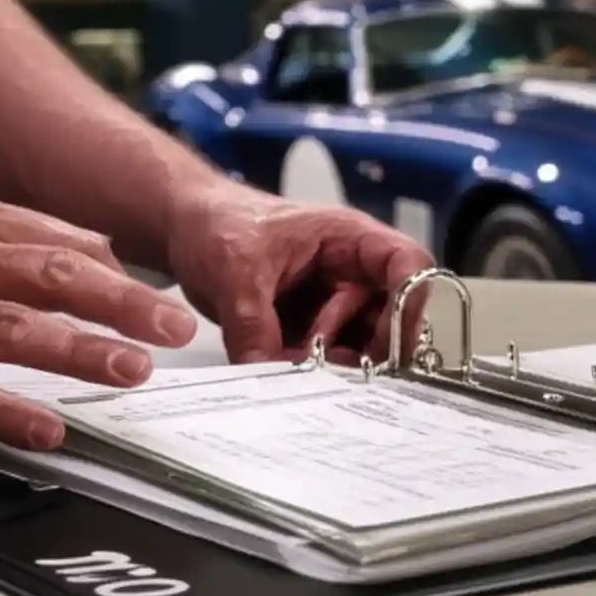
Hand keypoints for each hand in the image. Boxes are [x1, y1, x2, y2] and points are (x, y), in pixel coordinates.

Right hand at [0, 195, 197, 449]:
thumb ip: (30, 247)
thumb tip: (109, 259)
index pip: (67, 246)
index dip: (126, 277)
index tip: (173, 303)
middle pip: (55, 276)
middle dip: (123, 303)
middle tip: (175, 329)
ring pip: (16, 326)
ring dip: (80, 349)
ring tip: (132, 369)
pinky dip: (5, 411)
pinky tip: (46, 430)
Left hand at [165, 187, 435, 366]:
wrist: (186, 228)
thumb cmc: (219, 221)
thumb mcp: (235, 266)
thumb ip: (252, 321)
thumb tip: (264, 370)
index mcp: (348, 238)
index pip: (407, 264)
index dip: (410, 300)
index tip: (393, 339)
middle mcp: (351, 272)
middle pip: (391, 316)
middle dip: (369, 348)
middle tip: (336, 368)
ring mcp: (332, 304)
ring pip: (359, 345)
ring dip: (336, 365)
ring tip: (301, 368)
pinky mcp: (309, 330)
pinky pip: (324, 359)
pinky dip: (311, 373)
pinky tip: (286, 374)